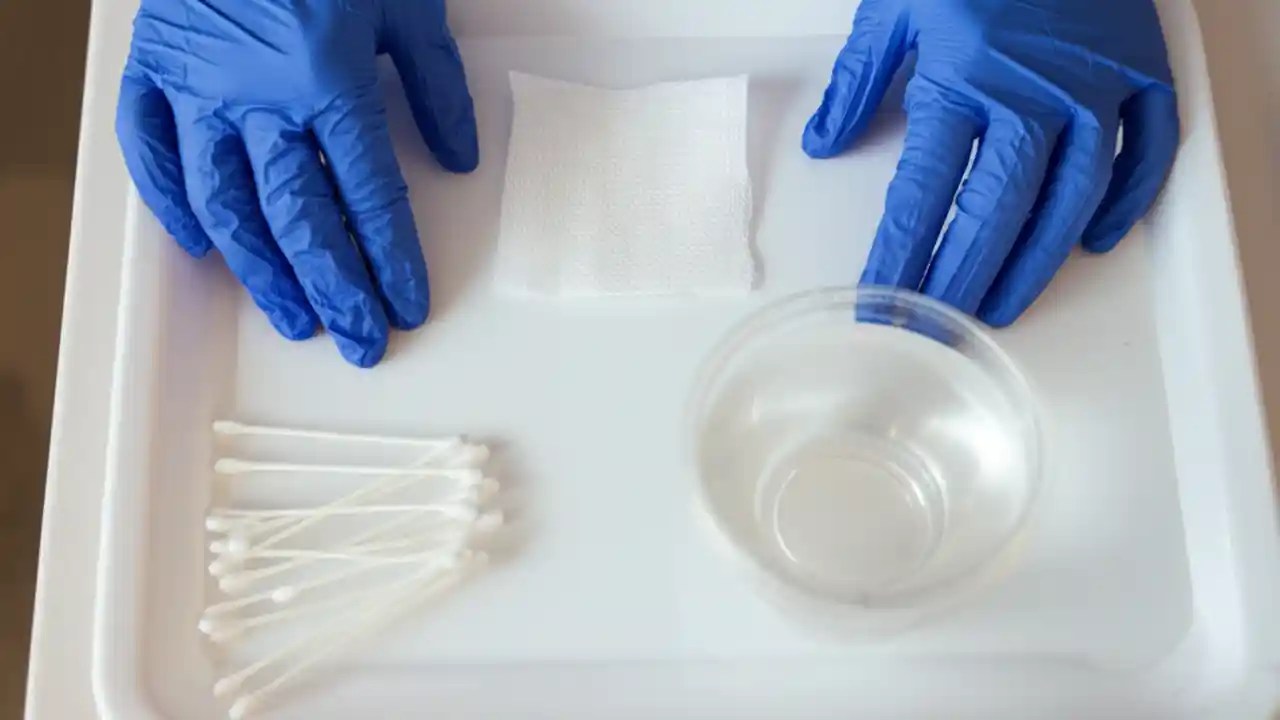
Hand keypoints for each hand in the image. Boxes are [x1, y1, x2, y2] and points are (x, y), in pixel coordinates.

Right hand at [116, 0, 477, 366]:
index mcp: (328, 77)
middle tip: (362, 340)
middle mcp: (258, 95)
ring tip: (295, 320)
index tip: (408, 304)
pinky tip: (200, 249)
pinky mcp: (154, 69)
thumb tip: (458, 159)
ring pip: (226, 204)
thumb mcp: (406, 1)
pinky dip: (170, 203)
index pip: (368, 195)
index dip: (391, 258)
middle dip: (336, 289)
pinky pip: (150, 151)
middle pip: (299, 218)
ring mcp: (197, 87)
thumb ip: (434, 83)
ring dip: (261, 272)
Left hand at [804, 0, 1178, 325]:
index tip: (880, 300)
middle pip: (997, 212)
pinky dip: (1124, 201)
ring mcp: (1094, 86)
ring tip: (1001, 305)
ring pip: (1071, 198)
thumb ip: (858, 81)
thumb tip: (823, 143)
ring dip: (1036, 262)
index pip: (924, 193)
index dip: (901, 256)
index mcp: (963, 79)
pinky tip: (1094, 241)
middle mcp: (1033, 93)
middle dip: (963, 279)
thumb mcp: (895, 7)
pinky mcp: (1140, 73)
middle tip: (938, 324)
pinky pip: (1145, 152)